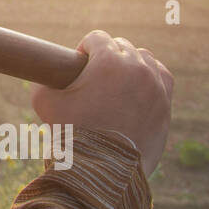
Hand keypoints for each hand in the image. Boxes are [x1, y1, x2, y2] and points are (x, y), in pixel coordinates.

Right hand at [30, 30, 173, 175]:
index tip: (78, 63)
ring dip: (130, 63)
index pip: (97, 38)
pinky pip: (162, 77)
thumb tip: (45, 78)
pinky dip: (151, 76)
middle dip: (107, 56)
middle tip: (94, 76)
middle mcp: (136, 68)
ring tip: (117, 81)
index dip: (84, 48)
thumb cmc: (73, 134)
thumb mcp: (44, 102)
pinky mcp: (165, 105)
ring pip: (144, 59)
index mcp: (109, 61)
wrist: (104, 170)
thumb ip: (42, 82)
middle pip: (121, 46)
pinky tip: (139, 85)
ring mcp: (155, 86)